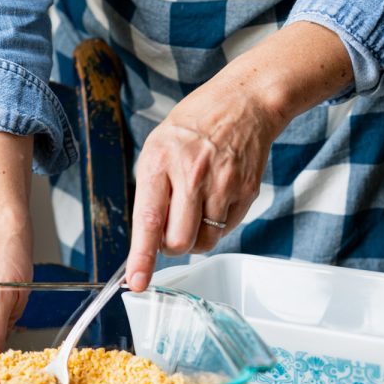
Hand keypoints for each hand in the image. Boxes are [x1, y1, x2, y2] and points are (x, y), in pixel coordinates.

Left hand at [125, 22, 353, 290]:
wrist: (244, 102)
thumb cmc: (194, 127)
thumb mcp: (157, 149)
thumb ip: (151, 193)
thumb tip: (149, 238)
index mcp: (160, 162)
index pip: (148, 220)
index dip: (141, 257)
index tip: (136, 281)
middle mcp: (192, 175)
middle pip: (180, 242)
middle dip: (172, 246)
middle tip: (171, 229)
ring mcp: (223, 184)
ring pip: (205, 241)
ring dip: (196, 236)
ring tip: (195, 206)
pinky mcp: (246, 192)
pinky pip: (226, 229)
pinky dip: (216, 224)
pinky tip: (215, 197)